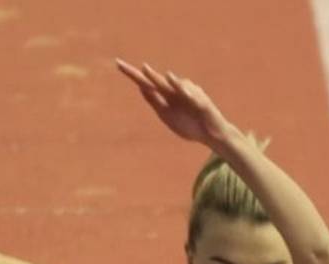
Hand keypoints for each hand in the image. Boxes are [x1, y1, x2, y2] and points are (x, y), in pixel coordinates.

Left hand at [116, 59, 235, 148]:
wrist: (211, 136)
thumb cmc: (189, 125)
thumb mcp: (166, 114)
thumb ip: (154, 101)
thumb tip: (141, 86)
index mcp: (165, 95)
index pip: (146, 83)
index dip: (132, 74)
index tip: (118, 63)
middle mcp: (175, 91)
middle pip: (157, 80)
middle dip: (146, 74)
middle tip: (131, 66)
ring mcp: (189, 94)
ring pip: (174, 84)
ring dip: (161, 79)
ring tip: (145, 70)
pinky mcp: (201, 101)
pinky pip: (192, 94)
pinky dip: (184, 89)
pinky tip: (176, 84)